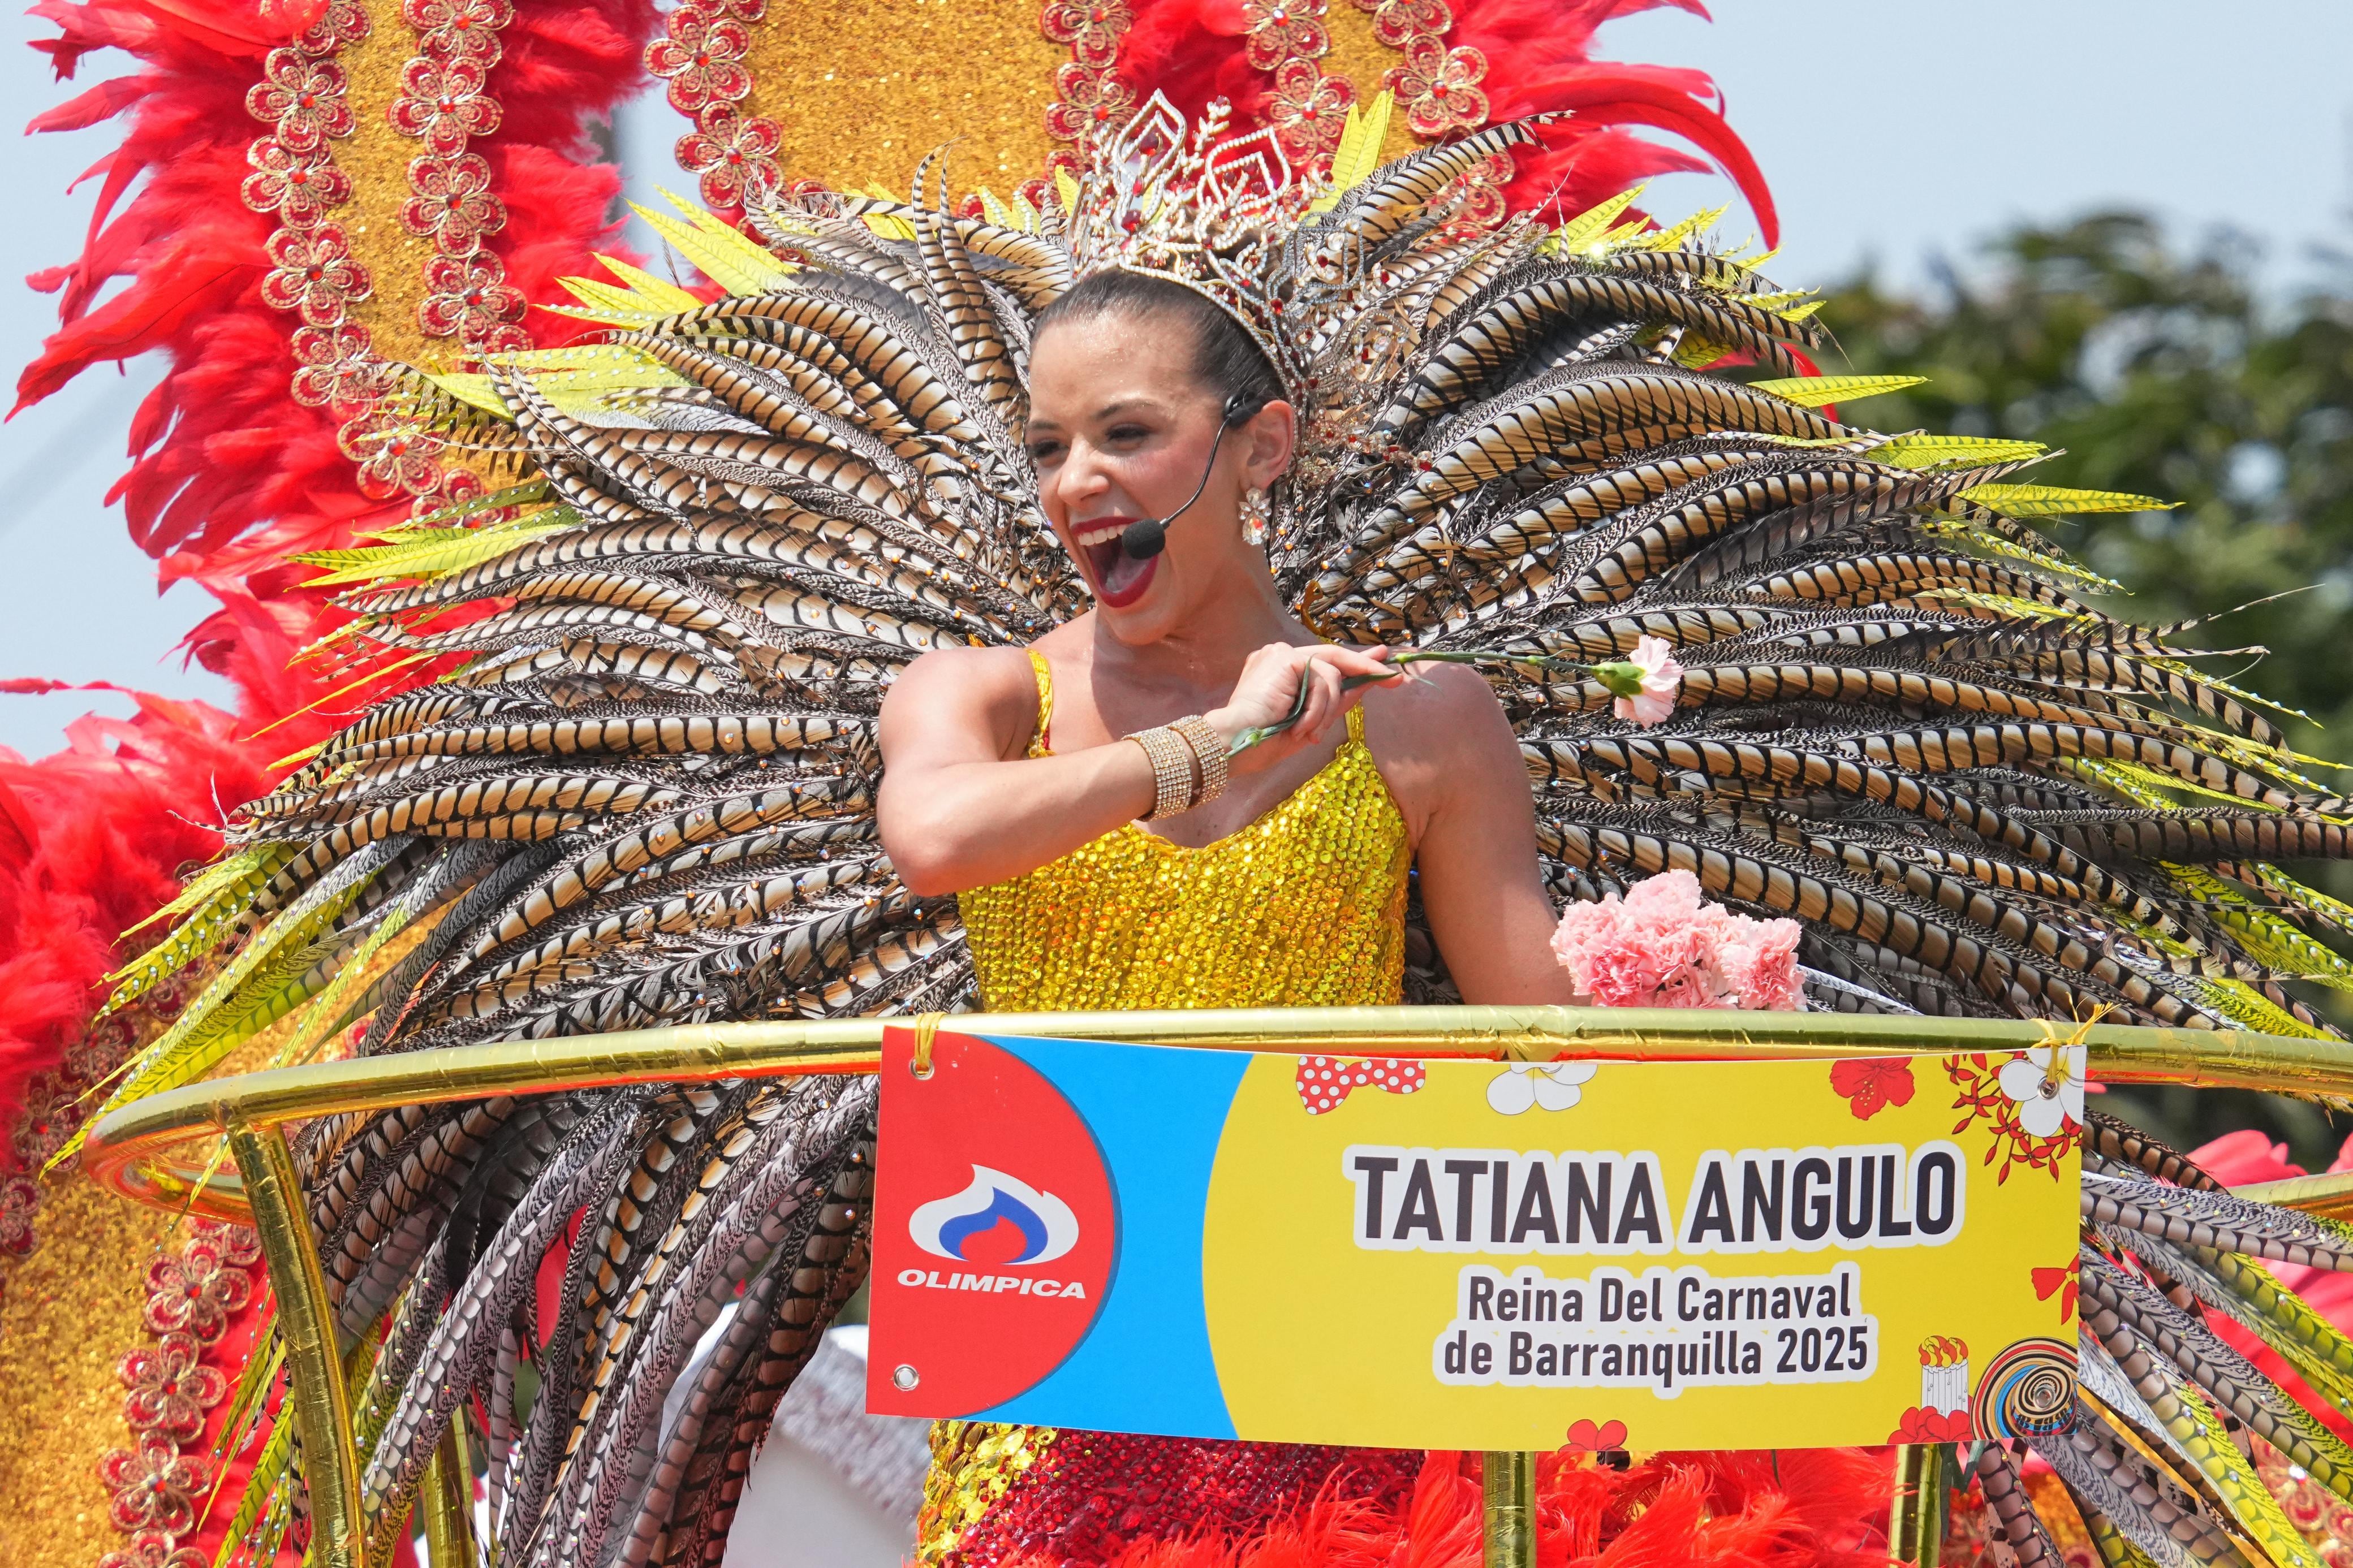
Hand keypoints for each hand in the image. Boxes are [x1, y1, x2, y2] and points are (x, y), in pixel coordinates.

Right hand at [1207, 643, 1400, 773]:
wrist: (1235, 743)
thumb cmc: (1265, 740)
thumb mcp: (1312, 721)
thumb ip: (1338, 699)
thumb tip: (1372, 680)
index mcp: (1282, 671)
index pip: (1326, 662)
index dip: (1356, 662)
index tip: (1382, 664)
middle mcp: (1281, 656)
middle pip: (1334, 656)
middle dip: (1366, 668)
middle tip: (1394, 678)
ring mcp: (1282, 653)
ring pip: (1331, 675)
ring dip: (1328, 710)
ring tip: (1309, 733)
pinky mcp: (1286, 658)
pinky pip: (1322, 679)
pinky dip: (1319, 708)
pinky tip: (1302, 726)